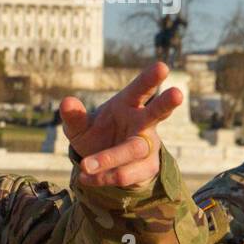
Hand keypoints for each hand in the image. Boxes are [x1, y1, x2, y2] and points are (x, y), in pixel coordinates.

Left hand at [59, 61, 182, 187]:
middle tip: (177, 93)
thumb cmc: (97, 136)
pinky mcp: (146, 168)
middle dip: (166, 103)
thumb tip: (66, 102)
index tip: (162, 66)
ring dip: (109, 157)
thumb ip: (74, 117)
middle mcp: (143, 123)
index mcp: (128, 105)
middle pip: (157, 113)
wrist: (105, 166)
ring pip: (134, 149)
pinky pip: (125, 174)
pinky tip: (85, 177)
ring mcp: (147, 146)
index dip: (150, 79)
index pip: (140, 89)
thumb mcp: (80, 128)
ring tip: (85, 165)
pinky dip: (102, 177)